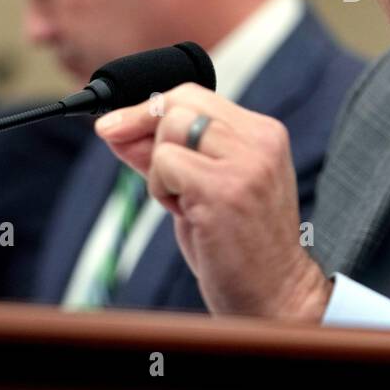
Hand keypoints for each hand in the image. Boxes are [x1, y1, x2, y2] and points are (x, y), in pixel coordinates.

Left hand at [94, 83, 331, 320]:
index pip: (193, 95)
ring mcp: (246, 163)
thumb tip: (113, 127)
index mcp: (263, 133)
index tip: (116, 127)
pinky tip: (185, 213)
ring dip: (160, 169)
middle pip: (178, 103)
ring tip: (184, 202)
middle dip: (147, 134)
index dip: (148, 109)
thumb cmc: (239, 245)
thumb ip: (167, 153)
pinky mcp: (225, 189)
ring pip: (169, 129)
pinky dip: (161, 189)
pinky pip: (166, 163)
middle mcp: (260, 140)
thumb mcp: (204, 187)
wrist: (276, 294)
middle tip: (158, 178)